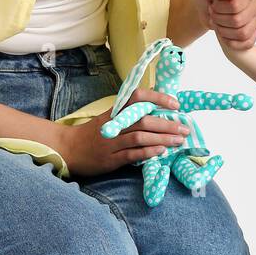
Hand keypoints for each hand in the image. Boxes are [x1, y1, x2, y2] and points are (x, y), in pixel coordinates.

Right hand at [55, 88, 192, 176]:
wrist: (69, 148)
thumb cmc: (95, 132)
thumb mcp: (111, 117)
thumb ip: (131, 112)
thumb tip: (159, 106)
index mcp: (116, 110)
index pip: (138, 96)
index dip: (158, 98)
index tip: (176, 104)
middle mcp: (115, 124)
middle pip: (144, 119)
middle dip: (168, 124)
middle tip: (185, 128)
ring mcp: (112, 141)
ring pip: (141, 137)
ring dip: (163, 139)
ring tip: (179, 141)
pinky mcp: (110, 158)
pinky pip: (132, 154)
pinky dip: (148, 152)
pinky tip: (161, 152)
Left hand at [194, 0, 255, 50]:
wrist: (205, 5)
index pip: (235, 5)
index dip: (219, 7)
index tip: (214, 2)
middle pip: (238, 20)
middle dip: (219, 18)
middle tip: (213, 12)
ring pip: (242, 33)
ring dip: (223, 30)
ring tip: (217, 21)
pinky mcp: (254, 32)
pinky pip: (246, 43)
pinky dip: (229, 41)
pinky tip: (222, 32)